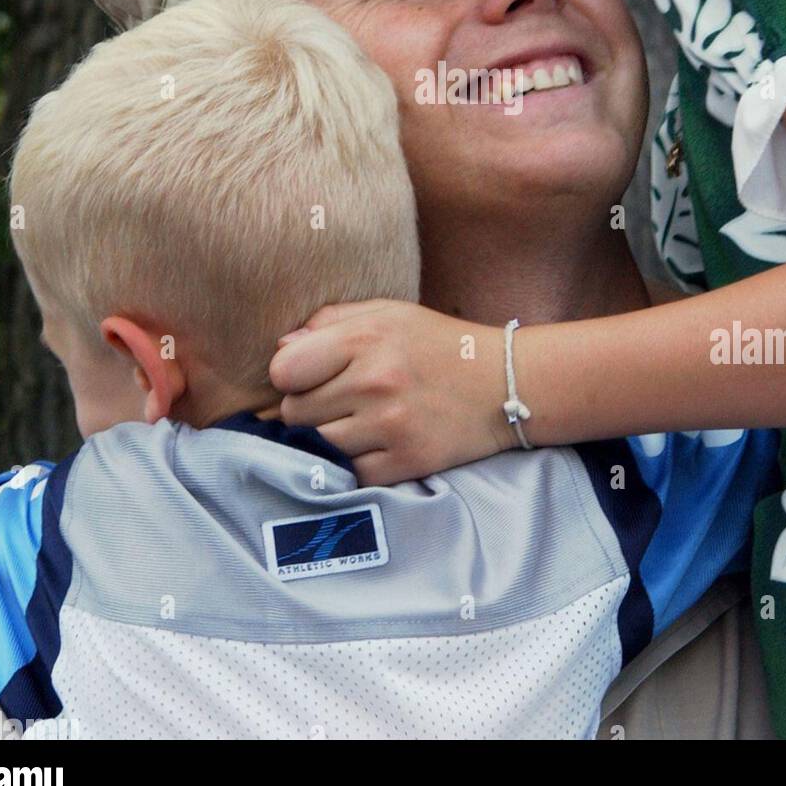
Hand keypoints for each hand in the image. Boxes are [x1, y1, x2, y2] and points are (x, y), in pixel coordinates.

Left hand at [269, 300, 511, 484]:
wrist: (505, 383)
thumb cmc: (437, 343)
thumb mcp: (387, 313)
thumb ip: (329, 321)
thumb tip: (281, 347)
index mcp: (365, 339)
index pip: (284, 371)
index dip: (291, 376)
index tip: (310, 376)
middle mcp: (374, 382)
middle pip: (295, 412)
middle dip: (308, 407)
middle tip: (340, 400)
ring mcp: (390, 426)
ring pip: (318, 445)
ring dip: (331, 436)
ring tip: (361, 420)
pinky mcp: (406, 462)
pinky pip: (350, 473)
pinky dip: (357, 462)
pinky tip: (378, 443)